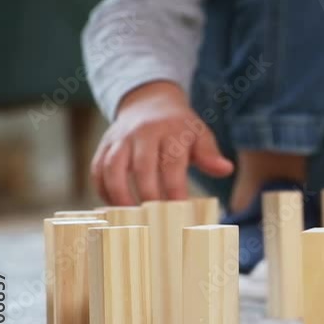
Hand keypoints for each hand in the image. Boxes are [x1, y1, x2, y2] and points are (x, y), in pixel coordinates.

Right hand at [91, 81, 232, 204]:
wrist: (150, 103)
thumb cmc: (180, 128)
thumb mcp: (200, 135)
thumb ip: (210, 155)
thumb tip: (226, 169)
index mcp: (170, 131)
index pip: (171, 161)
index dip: (174, 187)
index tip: (179, 210)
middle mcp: (142, 133)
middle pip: (141, 166)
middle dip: (147, 195)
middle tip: (155, 220)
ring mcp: (120, 138)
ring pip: (112, 167)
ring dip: (119, 195)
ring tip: (129, 218)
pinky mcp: (104, 145)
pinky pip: (98, 169)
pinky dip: (103, 190)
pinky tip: (114, 207)